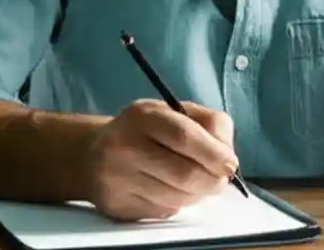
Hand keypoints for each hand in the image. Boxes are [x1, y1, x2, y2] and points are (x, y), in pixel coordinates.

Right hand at [82, 99, 238, 220]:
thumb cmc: (146, 132)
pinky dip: (175, 204)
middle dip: (211, 182)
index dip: (213, 153)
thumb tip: (227, 158)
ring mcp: (117, 179)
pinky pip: (161, 211)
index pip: (184, 136)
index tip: (230, 165)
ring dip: (196, 195)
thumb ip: (208, 125)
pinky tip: (169, 192)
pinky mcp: (116, 205)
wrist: (93, 154)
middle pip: (183, 173)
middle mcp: (124, 146)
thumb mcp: (174, 113)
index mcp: (143, 116)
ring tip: (196, 185)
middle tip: (219, 182)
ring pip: (176, 197)